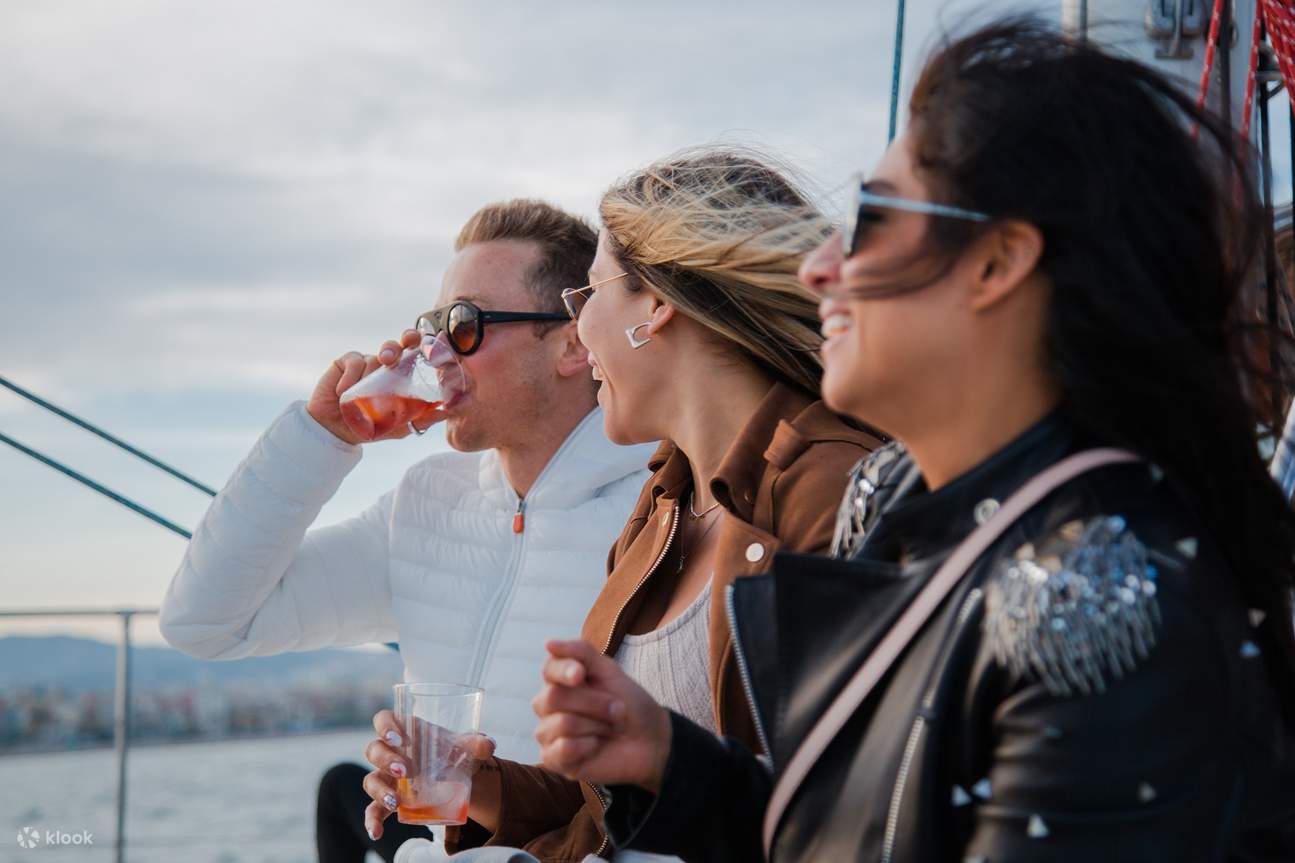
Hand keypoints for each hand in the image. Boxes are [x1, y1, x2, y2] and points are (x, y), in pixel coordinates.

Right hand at [306, 329, 446, 444]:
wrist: (338, 431)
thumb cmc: (371, 425)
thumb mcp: (400, 426)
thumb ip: (421, 420)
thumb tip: (445, 413)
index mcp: (402, 375)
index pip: (416, 354)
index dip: (424, 345)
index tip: (430, 343)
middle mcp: (386, 365)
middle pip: (399, 344)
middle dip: (402, 342)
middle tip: (398, 352)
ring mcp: (367, 361)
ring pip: (376, 357)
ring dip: (373, 369)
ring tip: (366, 381)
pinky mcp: (346, 362)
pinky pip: (354, 362)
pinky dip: (351, 377)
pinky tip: (343, 392)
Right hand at [361, 708, 495, 840]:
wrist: (458, 777)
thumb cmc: (454, 752)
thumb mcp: (466, 747)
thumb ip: (477, 743)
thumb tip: (488, 745)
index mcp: (407, 731)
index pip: (384, 720)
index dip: (385, 726)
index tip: (398, 738)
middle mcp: (391, 752)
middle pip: (374, 749)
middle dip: (386, 760)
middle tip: (406, 770)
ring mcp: (386, 777)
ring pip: (371, 779)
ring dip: (380, 790)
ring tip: (396, 801)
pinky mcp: (388, 799)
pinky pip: (373, 809)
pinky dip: (373, 820)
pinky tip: (377, 832)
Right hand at [533, 639, 671, 792]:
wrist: (651, 740)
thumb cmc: (630, 704)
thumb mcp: (609, 671)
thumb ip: (581, 652)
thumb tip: (547, 644)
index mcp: (560, 681)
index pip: (549, 669)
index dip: (565, 671)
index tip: (582, 675)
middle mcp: (548, 706)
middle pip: (554, 697)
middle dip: (594, 703)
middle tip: (617, 709)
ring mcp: (549, 733)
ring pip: (563, 723)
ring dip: (597, 726)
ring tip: (609, 729)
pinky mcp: (554, 759)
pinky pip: (564, 749)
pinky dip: (588, 746)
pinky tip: (596, 746)